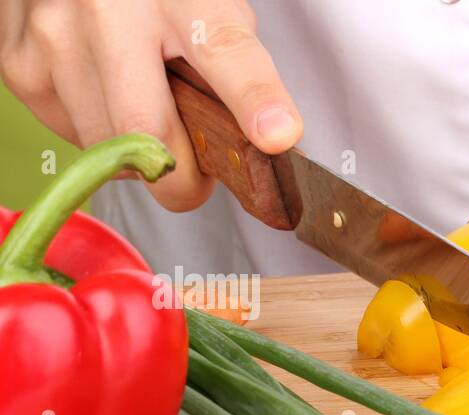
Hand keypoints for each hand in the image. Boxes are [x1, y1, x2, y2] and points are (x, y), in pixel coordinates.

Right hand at [0, 0, 301, 210]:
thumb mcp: (209, 14)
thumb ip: (237, 73)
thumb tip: (269, 142)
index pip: (224, 54)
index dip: (254, 100)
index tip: (278, 136)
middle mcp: (107, 14)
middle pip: (149, 136)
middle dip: (183, 178)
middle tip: (199, 172)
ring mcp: (54, 40)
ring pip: (108, 152)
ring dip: (138, 156)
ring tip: (146, 111)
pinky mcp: (21, 67)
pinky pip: (75, 140)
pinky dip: (100, 138)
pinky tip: (106, 98)